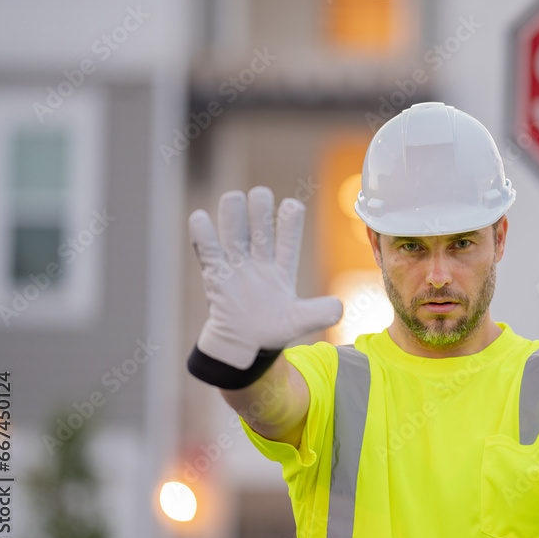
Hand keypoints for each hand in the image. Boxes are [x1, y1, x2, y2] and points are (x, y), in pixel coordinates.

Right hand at [189, 187, 342, 369]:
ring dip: (232, 217)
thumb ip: (319, 314)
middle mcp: (260, 261)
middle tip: (260, 194)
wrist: (243, 344)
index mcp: (283, 269)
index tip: (292, 205)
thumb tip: (339, 308)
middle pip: (260, 231)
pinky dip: (203, 236)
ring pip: (234, 235)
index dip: (290, 224)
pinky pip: (208, 252)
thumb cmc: (272, 329)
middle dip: (260, 211)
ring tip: (232, 197)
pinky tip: (199, 218)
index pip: (288, 242)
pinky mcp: (216, 274)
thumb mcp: (298, 322)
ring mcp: (237, 266)